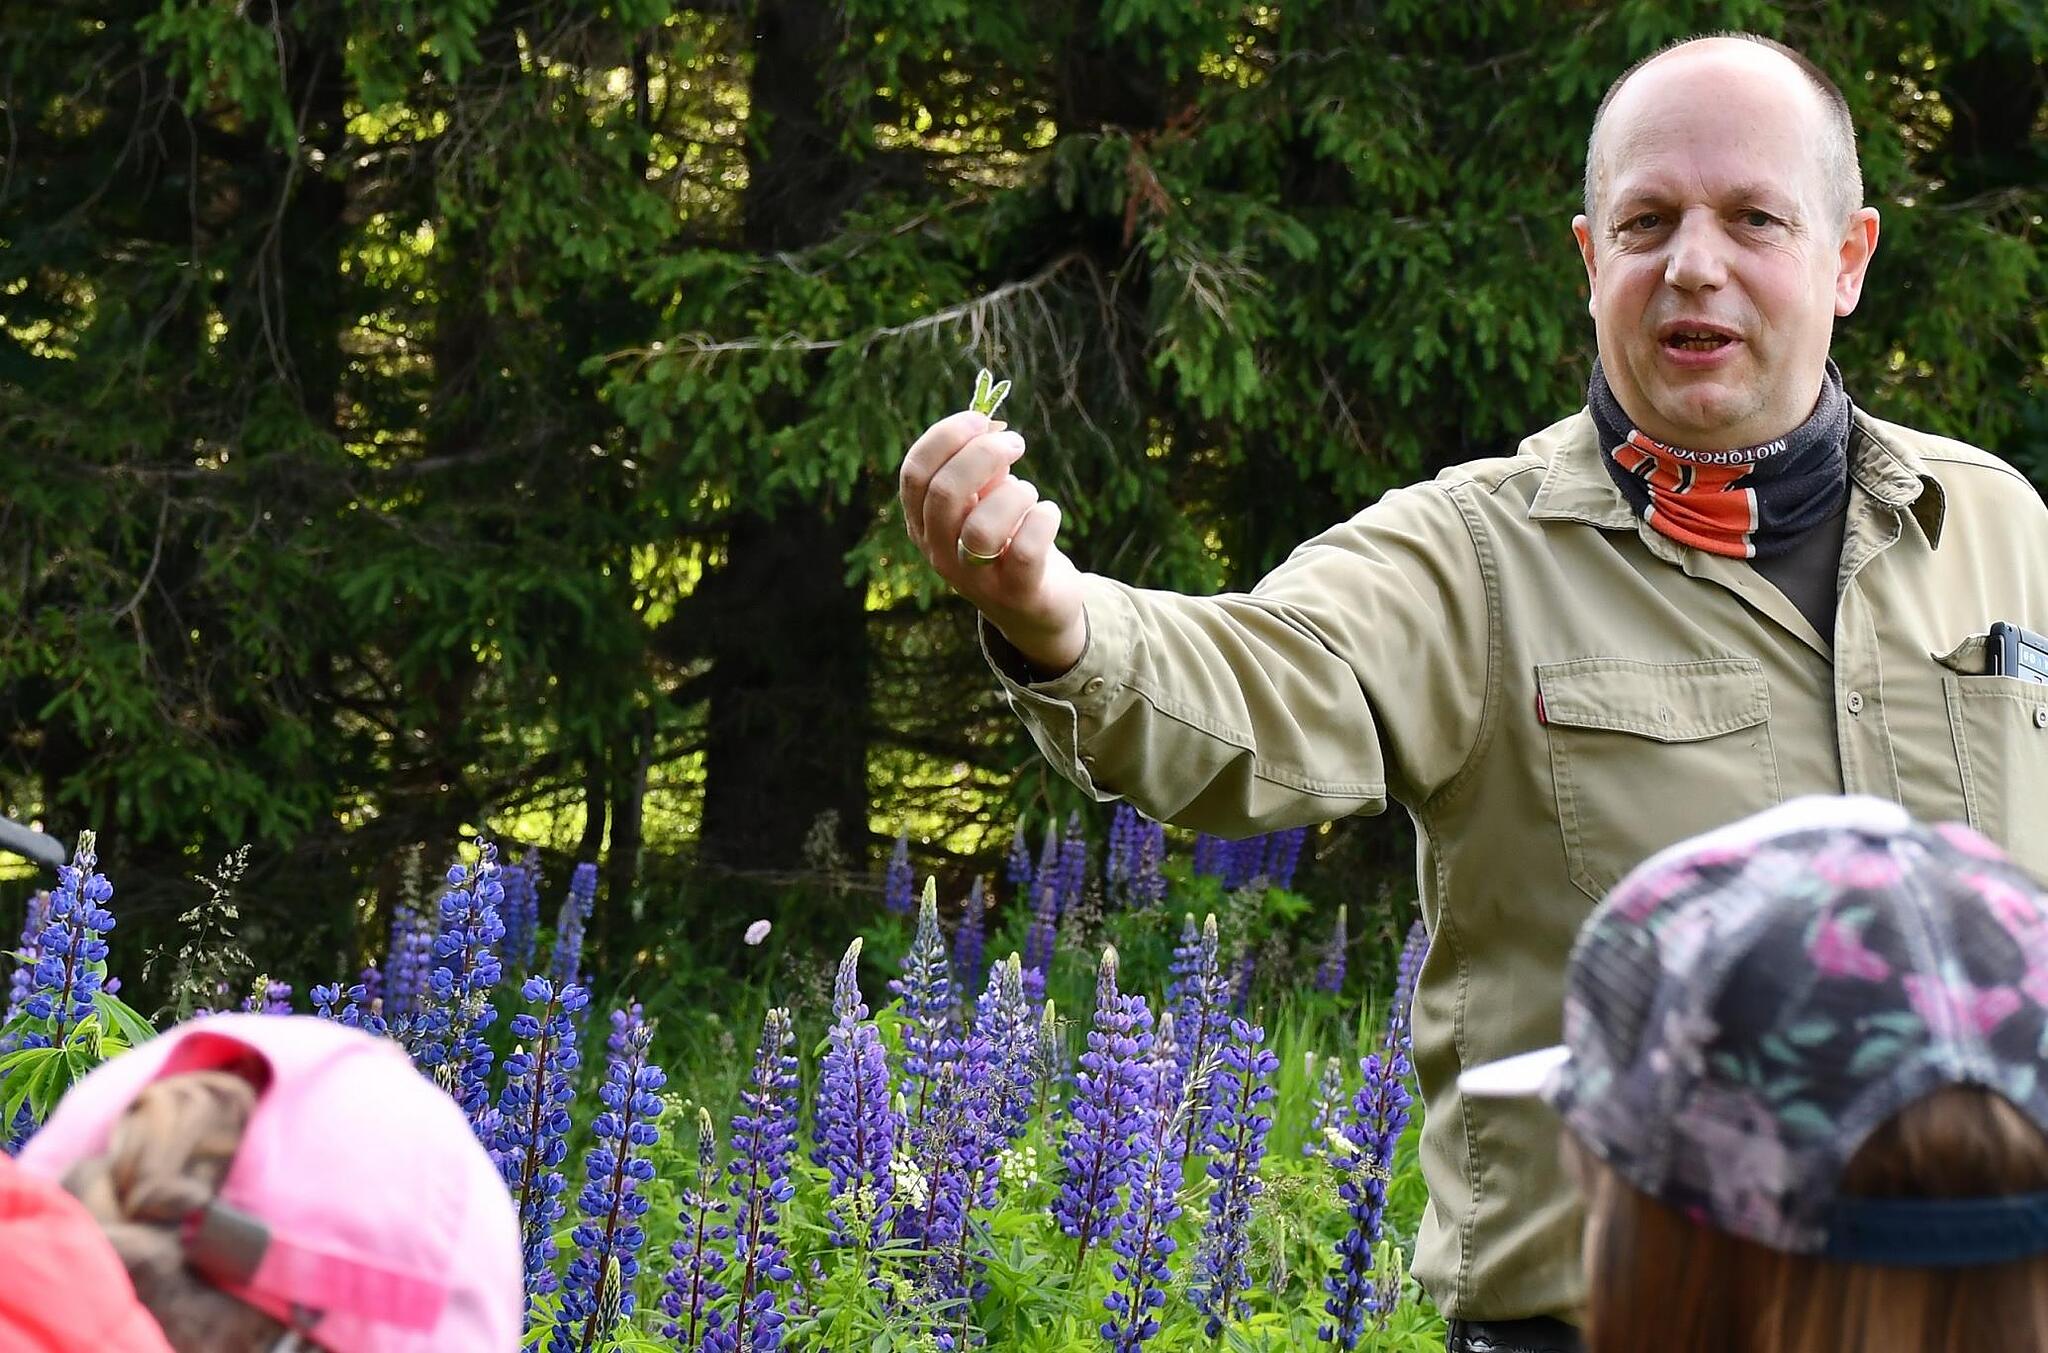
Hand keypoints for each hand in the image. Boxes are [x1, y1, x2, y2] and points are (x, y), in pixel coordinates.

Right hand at [898, 410, 1087, 673]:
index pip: (915, 473)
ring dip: (1013, 496)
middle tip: (1015, 443)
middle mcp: (938, 553)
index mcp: (922, 524)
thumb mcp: (985, 502)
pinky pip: (1025, 551)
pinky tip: (1048, 514)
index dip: (946, 437)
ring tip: (1029, 495)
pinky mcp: (1016, 593)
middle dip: (984, 455)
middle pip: (945, 494)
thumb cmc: (1007, 541)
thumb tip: (990, 425)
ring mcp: (974, 579)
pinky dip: (1043, 520)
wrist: (1035, 607)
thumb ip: (981, 468)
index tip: (980, 420)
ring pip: (981, 529)